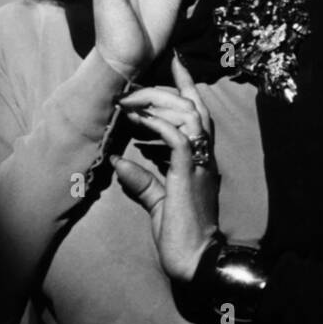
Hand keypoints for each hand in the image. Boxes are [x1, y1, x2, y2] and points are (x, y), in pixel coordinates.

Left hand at [111, 55, 219, 282]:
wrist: (195, 260)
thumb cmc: (180, 235)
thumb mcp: (157, 201)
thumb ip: (143, 180)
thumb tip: (118, 161)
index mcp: (200, 161)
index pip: (197, 116)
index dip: (187, 88)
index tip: (174, 63)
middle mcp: (205, 157)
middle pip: (195, 107)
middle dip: (171, 86)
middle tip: (144, 75)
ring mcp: (200, 164)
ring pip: (188, 115)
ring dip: (158, 102)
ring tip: (132, 98)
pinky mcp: (189, 174)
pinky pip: (177, 137)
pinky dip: (157, 123)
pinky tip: (138, 118)